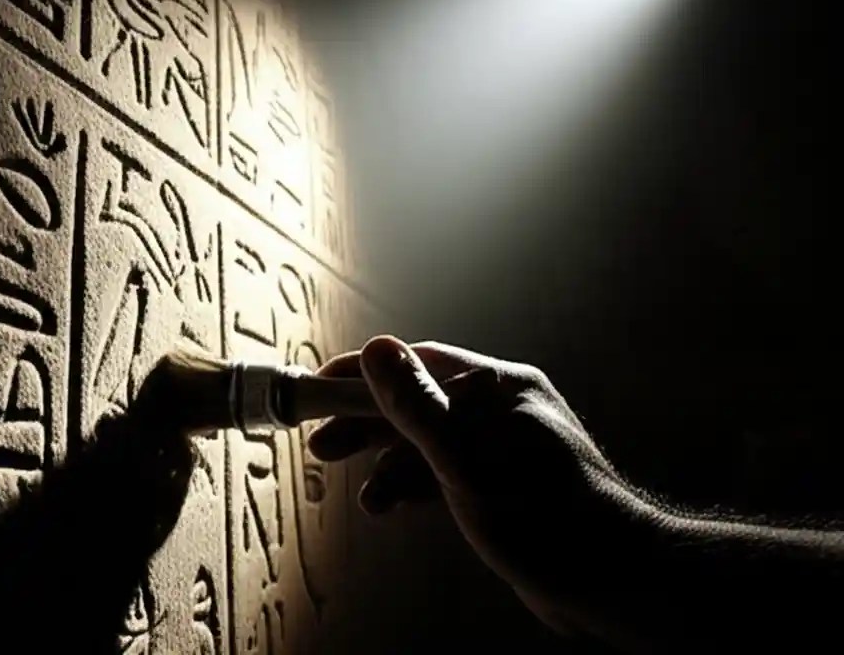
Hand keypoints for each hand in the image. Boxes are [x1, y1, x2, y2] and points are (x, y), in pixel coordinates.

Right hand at [308, 335, 662, 639]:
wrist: (611, 580)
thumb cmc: (546, 517)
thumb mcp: (465, 460)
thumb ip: (417, 407)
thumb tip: (377, 351)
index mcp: (498, 388)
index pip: (416, 364)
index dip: (362, 375)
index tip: (319, 387)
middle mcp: (501, 410)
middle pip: (417, 403)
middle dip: (368, 425)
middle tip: (323, 444)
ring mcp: (503, 448)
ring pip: (429, 444)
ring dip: (390, 465)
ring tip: (364, 496)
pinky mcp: (505, 485)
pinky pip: (447, 473)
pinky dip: (416, 486)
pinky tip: (395, 505)